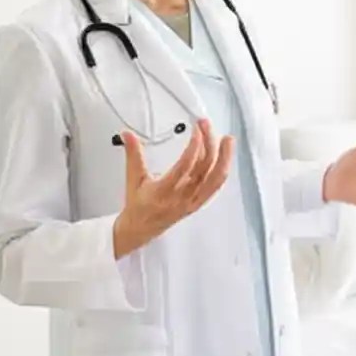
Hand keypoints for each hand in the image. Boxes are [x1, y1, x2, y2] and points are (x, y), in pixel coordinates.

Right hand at [113, 119, 233, 257]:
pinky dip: (222, 170)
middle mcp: (182, 197)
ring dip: (224, 158)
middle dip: (208, 144)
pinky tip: (225, 158)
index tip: (197, 131)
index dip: (194, 147)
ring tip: (228, 141)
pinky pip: (215, 186)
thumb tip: (127, 135)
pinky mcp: (199, 203)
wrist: (141, 228)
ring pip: (215, 179)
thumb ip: (133, 154)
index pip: (184, 166)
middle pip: (203, 168)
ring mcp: (193, 201)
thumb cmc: (138, 205)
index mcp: (164, 190)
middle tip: (206, 126)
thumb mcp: (133, 178)